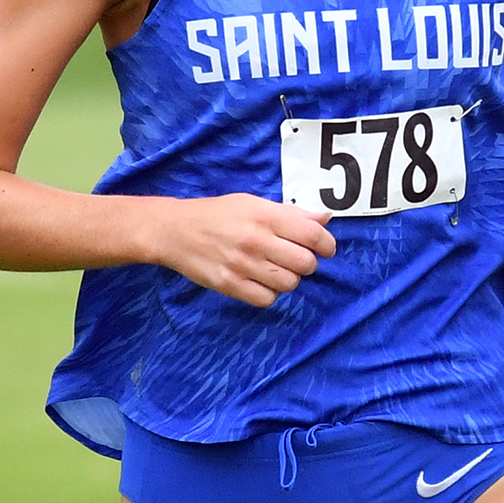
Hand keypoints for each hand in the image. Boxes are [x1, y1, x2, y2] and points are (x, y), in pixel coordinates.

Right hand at [149, 193, 335, 306]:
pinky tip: (262, 281)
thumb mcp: (254, 203)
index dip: (327, 244)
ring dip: (289, 279)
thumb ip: (291, 213)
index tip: (326, 248)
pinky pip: (267, 299)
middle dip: (308, 263)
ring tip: (276, 269)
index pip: (312, 234)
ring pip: (289, 284)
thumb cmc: (219, 214)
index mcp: (264, 216)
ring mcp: (242, 265)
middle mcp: (255, 240)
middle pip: (305, 263)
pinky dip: (270, 293)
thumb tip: (326, 219)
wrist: (176, 230)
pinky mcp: (229, 285)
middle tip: (297, 258)